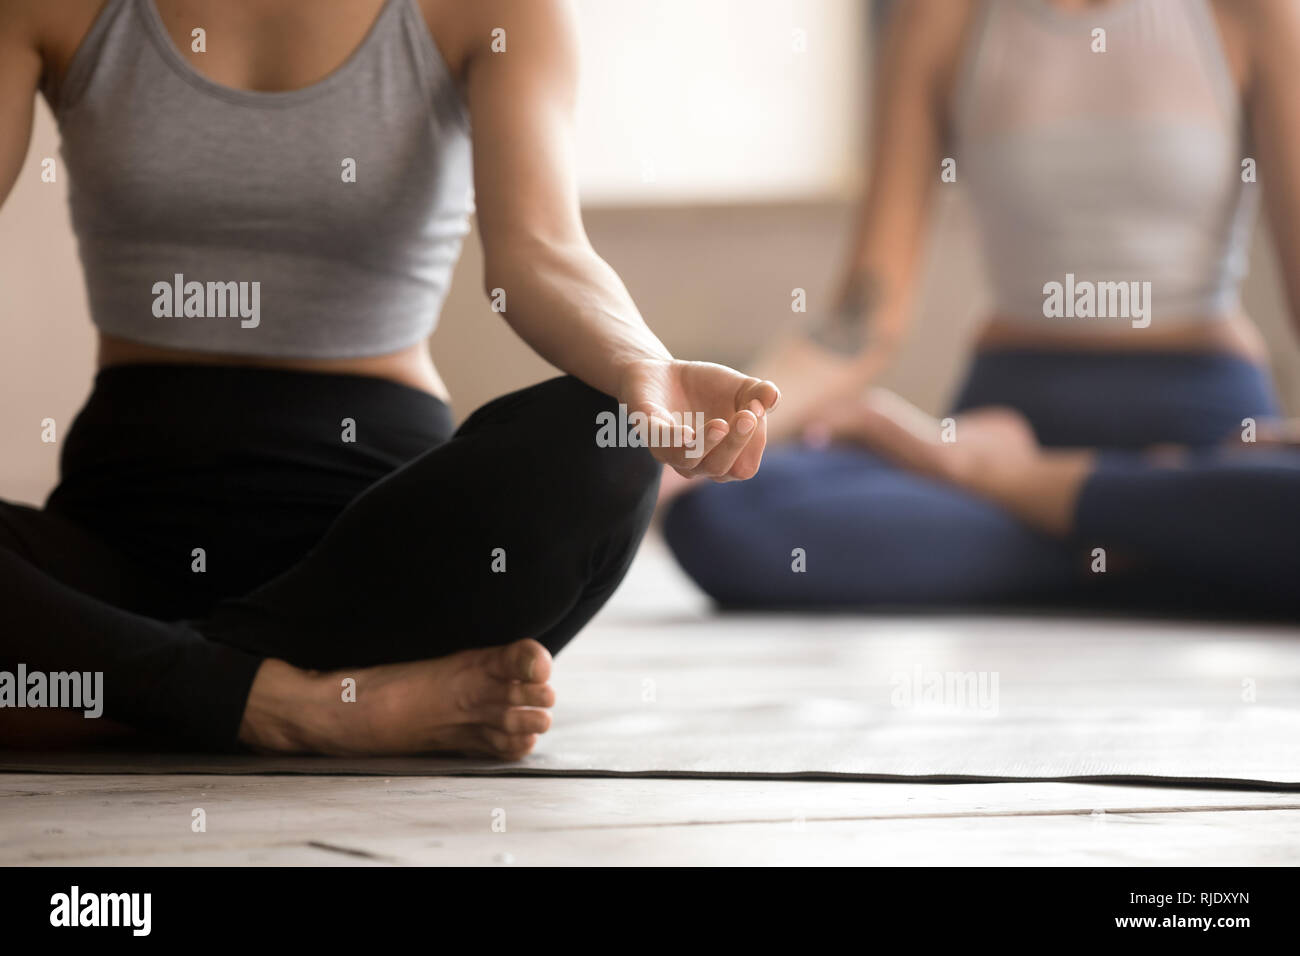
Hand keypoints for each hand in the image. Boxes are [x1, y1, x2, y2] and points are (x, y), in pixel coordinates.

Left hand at [617, 358, 779, 480]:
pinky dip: (672, 440)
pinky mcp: (647, 429)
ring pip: (689, 462)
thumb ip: (760, 393)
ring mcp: (669, 449)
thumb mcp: (740, 387)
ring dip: (706, 445)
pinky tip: (686, 432)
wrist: (663, 372)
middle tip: (747, 415)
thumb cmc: (706, 388)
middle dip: (736, 444)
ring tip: (720, 424)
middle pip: (721, 469)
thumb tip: (773, 398)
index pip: (744, 466)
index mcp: (722, 458)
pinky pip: (659, 443)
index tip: (756, 411)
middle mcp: (695, 463)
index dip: (753, 444)